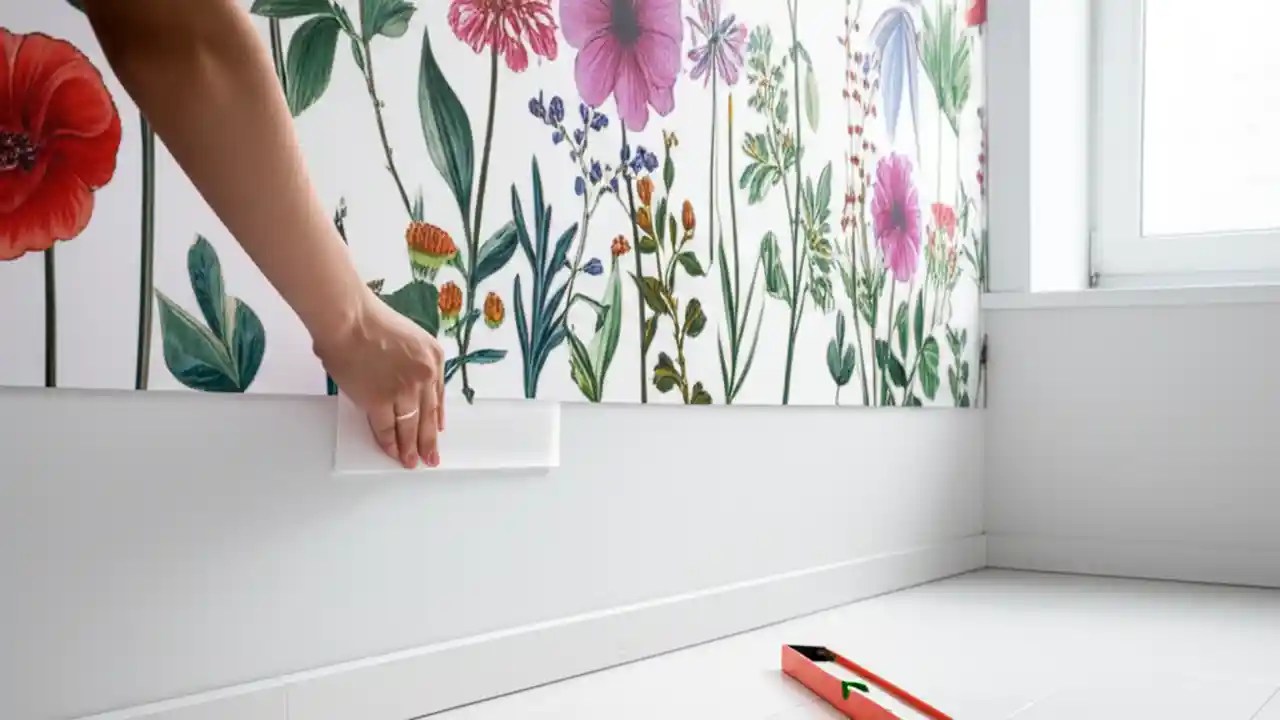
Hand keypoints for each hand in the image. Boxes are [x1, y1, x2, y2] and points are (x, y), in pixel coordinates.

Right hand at [314, 289, 444, 468]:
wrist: (349, 319)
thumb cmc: (368, 320)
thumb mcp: (408, 336)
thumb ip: (411, 361)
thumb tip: (401, 383)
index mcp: (434, 357)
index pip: (438, 394)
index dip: (437, 416)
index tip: (438, 429)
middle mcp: (425, 375)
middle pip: (428, 415)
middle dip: (430, 440)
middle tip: (431, 457)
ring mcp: (404, 390)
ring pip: (410, 426)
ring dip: (411, 447)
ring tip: (412, 462)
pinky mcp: (381, 401)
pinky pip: (387, 429)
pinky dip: (389, 443)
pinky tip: (392, 453)